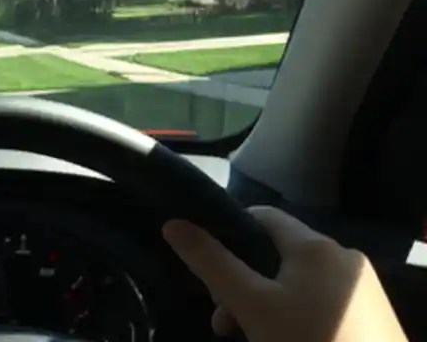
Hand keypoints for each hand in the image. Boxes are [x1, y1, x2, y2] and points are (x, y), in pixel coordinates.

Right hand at [163, 206, 406, 341]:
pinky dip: (297, 314)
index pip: (261, 216)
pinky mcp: (371, 315)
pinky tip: (286, 340)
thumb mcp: (250, 305)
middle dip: (244, 282)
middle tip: (224, 322)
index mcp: (315, 245)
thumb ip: (212, 263)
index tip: (210, 273)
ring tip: (250, 336)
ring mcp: (362, 287)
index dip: (228, 236)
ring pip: (298, 281)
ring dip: (267, 302)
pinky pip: (323, 300)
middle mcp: (343, 256)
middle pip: (278, 254)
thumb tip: (174, 224)